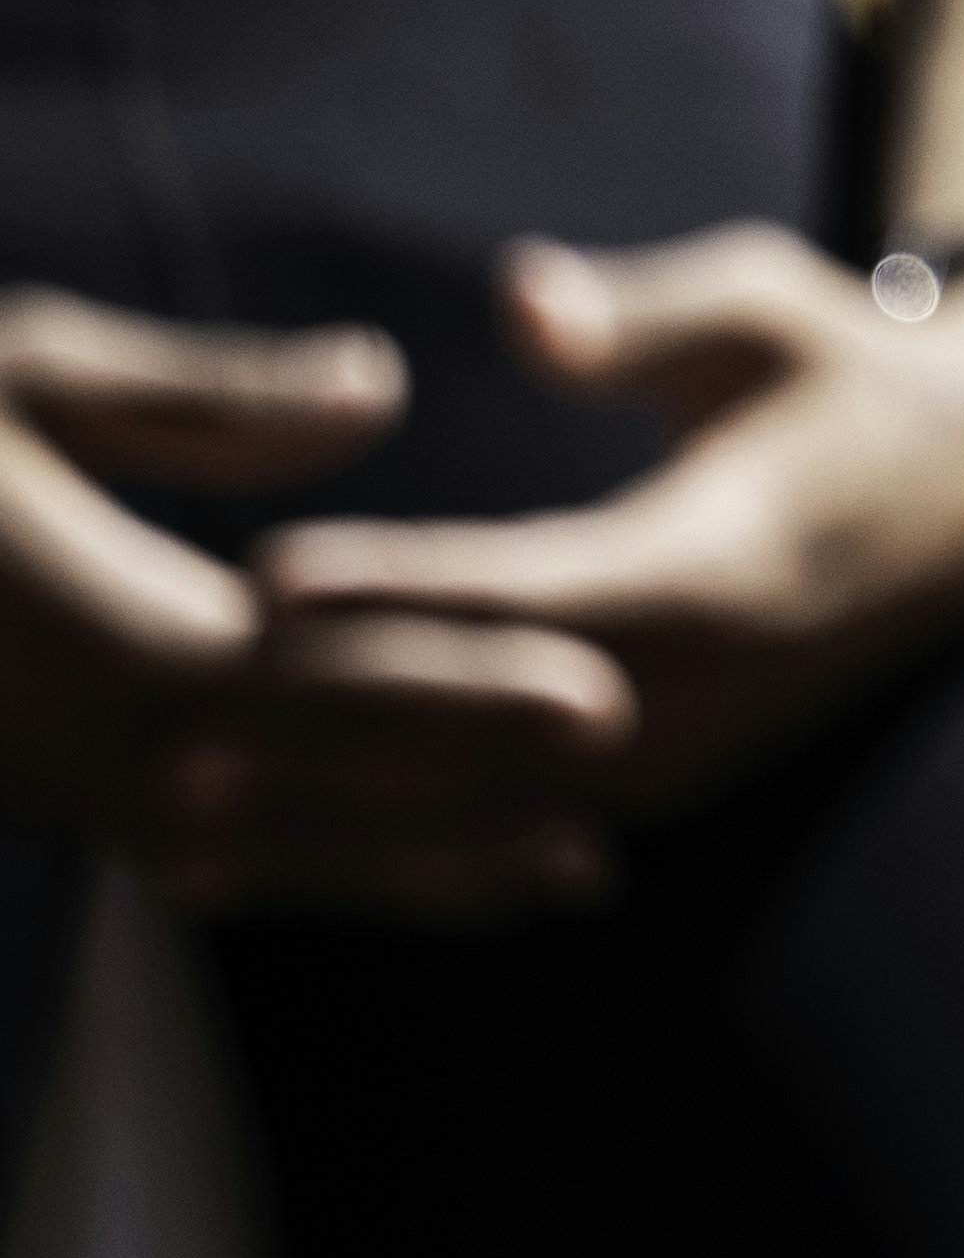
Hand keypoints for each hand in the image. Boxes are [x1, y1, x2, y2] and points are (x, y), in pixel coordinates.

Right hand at [0, 296, 627, 920]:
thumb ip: (211, 403)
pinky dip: (297, 876)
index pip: (334, 684)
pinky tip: (368, 873)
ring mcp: (55, 785)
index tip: (609, 705)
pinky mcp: (33, 790)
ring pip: (261, 855)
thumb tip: (383, 391)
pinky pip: (189, 855)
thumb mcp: (34, 371)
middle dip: (469, 814)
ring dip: (402, 873)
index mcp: (112, 637)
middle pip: (320, 795)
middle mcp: (92, 741)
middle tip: (611, 834)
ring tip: (545, 886)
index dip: (475, 697)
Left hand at [237, 230, 963, 865]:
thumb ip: (639, 315)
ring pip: (489, 814)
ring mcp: (688, 754)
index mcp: (722, 564)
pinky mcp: (669, 780)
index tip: (268, 586)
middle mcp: (700, 687)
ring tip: (189, 840)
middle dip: (329, 750)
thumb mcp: (766, 307)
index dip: (396, 593)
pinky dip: (406, 849)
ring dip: (341, 827)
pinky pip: (519, 832)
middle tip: (176, 753)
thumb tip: (517, 297)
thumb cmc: (848, 373)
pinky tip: (295, 862)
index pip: (528, 592)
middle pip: (484, 735)